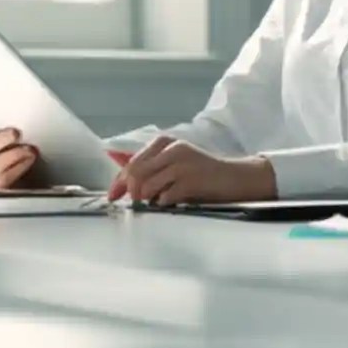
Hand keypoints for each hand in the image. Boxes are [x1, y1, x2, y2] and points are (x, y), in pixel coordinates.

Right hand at [0, 103, 38, 188]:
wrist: (43, 184)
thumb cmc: (36, 161)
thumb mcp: (30, 140)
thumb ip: (24, 129)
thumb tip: (31, 114)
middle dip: (0, 138)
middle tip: (15, 133)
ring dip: (13, 154)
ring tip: (30, 151)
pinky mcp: (0, 190)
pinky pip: (2, 179)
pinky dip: (17, 168)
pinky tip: (27, 162)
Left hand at [106, 136, 276, 205]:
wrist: (235, 178)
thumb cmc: (202, 174)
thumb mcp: (176, 163)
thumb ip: (152, 169)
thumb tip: (123, 185)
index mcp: (165, 142)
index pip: (133, 162)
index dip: (120, 182)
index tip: (112, 196)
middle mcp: (172, 149)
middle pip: (136, 173)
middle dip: (130, 192)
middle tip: (133, 204)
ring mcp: (182, 164)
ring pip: (147, 186)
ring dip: (147, 200)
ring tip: (158, 202)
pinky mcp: (190, 181)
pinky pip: (164, 198)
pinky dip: (163, 204)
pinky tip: (172, 203)